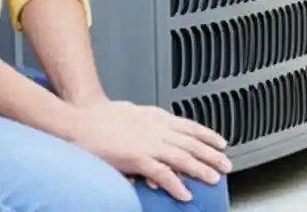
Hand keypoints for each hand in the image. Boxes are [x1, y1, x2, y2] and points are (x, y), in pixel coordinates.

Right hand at [68, 100, 231, 202]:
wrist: (79, 118)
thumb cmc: (99, 115)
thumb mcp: (131, 112)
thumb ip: (146, 121)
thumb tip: (154, 126)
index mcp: (155, 117)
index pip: (189, 126)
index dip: (208, 135)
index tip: (221, 142)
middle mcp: (157, 129)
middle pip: (192, 143)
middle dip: (212, 154)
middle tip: (227, 164)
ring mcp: (148, 143)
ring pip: (183, 158)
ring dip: (202, 169)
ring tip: (215, 178)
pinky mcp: (137, 158)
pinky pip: (163, 174)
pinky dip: (177, 185)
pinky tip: (186, 193)